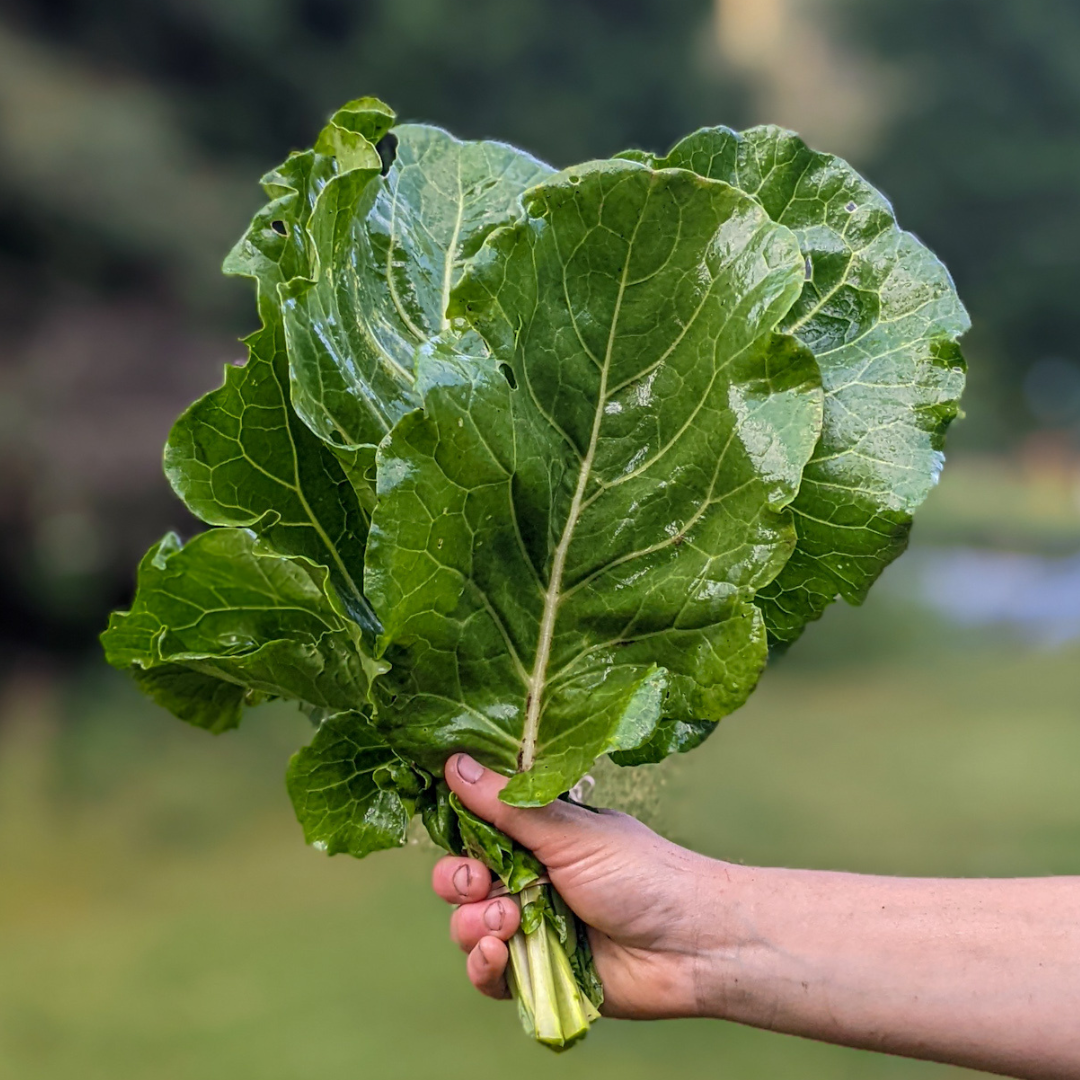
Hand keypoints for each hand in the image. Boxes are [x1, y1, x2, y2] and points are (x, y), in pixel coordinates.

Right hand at [430, 753, 730, 1018]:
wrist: (690, 944)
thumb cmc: (641, 874)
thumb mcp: (569, 832)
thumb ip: (508, 805)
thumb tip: (454, 762)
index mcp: (538, 837)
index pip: (475, 831)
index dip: (457, 836)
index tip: (454, 835)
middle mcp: (530, 880)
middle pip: (461, 881)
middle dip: (459, 882)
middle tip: (482, 883)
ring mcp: (532, 929)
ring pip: (468, 928)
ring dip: (474, 925)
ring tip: (509, 921)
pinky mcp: (537, 976)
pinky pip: (487, 976)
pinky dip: (483, 966)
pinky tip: (497, 954)